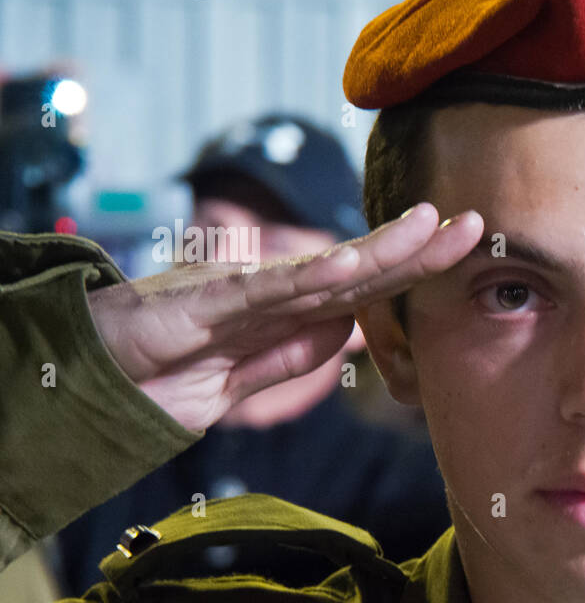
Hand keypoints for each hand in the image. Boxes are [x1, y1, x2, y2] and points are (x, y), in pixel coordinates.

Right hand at [88, 203, 482, 431]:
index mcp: (284, 309)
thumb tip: (350, 332)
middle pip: (358, 267)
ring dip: (378, 249)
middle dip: (418, 247)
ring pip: (323, 269)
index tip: (465, 249)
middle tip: (476, 223)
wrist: (90, 379)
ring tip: (429, 227)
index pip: (364, 285)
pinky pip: (264, 290)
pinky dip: (308, 278)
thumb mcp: (244, 375)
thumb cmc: (164, 372)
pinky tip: (351, 265)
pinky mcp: (205, 304)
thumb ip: (293, 355)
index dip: (416, 267)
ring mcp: (240, 293)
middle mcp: (271, 291)